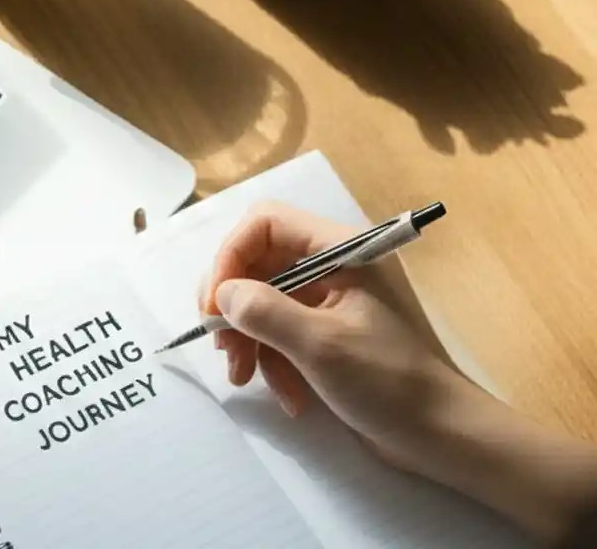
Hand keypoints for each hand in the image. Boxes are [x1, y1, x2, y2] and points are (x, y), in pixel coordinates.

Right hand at [203, 203, 596, 543]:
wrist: (442, 434)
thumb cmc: (389, 382)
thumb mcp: (320, 346)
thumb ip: (265, 312)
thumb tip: (223, 295)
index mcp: (341, 251)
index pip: (266, 223)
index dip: (231, 257)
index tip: (216, 305)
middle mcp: (334, 266)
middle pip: (258, 263)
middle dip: (234, 306)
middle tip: (222, 348)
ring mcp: (331, 301)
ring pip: (263, 301)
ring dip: (248, 341)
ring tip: (245, 378)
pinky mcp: (328, 334)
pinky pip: (281, 333)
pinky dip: (274, 362)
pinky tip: (288, 396)